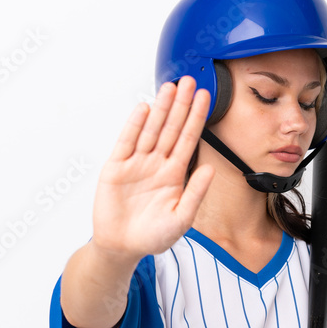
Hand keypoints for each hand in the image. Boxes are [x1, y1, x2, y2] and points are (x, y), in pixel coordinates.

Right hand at [91, 77, 213, 259]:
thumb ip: (195, 194)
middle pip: (171, 128)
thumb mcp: (180, 218)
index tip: (205, 97)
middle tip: (189, 80)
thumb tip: (210, 170)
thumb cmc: (153, 236)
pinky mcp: (116, 167)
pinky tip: (144, 109)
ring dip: (160, 108)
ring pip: (151, 130)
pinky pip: (127, 142)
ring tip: (170, 87)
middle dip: (180, 104)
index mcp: (174, 174)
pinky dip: (135, 125)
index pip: (188, 139)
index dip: (196, 118)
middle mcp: (157, 164)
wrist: (122, 247)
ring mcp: (136, 163)